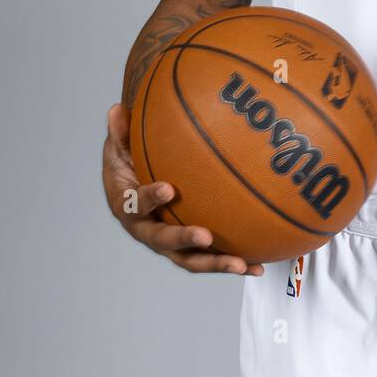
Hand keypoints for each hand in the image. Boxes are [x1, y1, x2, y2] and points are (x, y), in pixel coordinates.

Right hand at [102, 103, 263, 274]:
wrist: (136, 184)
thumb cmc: (128, 163)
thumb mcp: (119, 147)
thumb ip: (120, 133)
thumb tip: (116, 109)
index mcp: (127, 206)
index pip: (134, 204)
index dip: (150, 198)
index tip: (168, 189)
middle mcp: (146, 230)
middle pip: (163, 242)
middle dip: (184, 240)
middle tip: (205, 236)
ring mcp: (169, 243)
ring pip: (190, 259)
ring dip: (215, 263)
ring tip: (241, 265)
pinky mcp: (189, 250)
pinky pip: (211, 259)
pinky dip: (234, 263)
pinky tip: (259, 266)